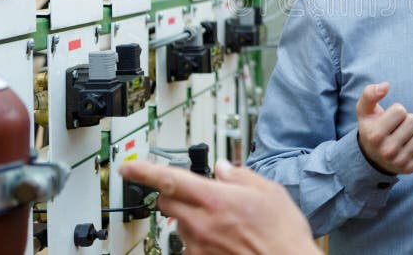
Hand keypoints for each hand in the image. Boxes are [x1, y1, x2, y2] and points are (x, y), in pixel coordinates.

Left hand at [119, 159, 319, 254]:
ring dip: (192, 217)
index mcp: (216, 200)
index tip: (129, 166)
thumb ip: (240, 175)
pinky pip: (190, 246)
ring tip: (224, 221)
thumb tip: (223, 168)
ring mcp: (199, 247)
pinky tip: (224, 238)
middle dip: (173, 193)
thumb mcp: (270, 191)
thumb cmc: (283, 235)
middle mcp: (202, 224)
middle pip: (166, 203)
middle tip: (195, 192)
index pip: (169, 180)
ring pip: (180, 224)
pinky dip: (201, 239)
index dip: (144, 171)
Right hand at [356, 82, 412, 174]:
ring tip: (404, 135)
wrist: (372, 158)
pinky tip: (410, 145)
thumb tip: (386, 85)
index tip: (389, 119)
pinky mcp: (411, 168)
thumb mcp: (364, 111)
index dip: (397, 111)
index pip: (401, 110)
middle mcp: (387, 150)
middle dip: (407, 120)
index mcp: (375, 135)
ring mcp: (400, 161)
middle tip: (398, 127)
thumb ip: (369, 94)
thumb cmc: (371, 127)